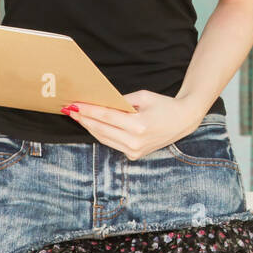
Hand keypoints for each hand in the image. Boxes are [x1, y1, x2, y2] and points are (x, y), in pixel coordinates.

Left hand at [62, 91, 201, 160]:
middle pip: (101, 129)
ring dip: (89, 127)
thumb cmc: (163, 105)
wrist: (182, 121)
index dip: (88, 110)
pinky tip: (92, 125)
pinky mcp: (134, 155)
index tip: (74, 104)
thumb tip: (99, 101)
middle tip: (69, 109)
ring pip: (103, 138)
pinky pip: (111, 143)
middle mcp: (135, 141)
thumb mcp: (143, 96)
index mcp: (139, 125)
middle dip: (84, 119)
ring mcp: (134, 150)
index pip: (106, 116)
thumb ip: (121, 101)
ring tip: (78, 116)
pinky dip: (100, 134)